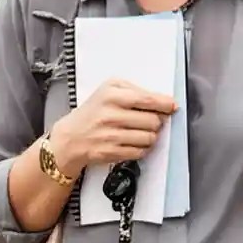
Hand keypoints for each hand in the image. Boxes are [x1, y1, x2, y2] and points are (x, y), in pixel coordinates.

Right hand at [48, 79, 176, 178]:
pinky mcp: (111, 152)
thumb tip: (164, 102)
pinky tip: (133, 142)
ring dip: (150, 136)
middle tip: (149, 121)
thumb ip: (135, 91)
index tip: (172, 106)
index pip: (147, 100)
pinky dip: (142, 148)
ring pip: (149, 138)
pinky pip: (140, 152)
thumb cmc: (93, 112)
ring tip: (140, 132)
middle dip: (156, 122)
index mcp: (111, 95)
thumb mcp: (109, 90)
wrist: (71, 138)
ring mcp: (110, 135)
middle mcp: (110, 115)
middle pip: (153, 121)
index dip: (165, 104)